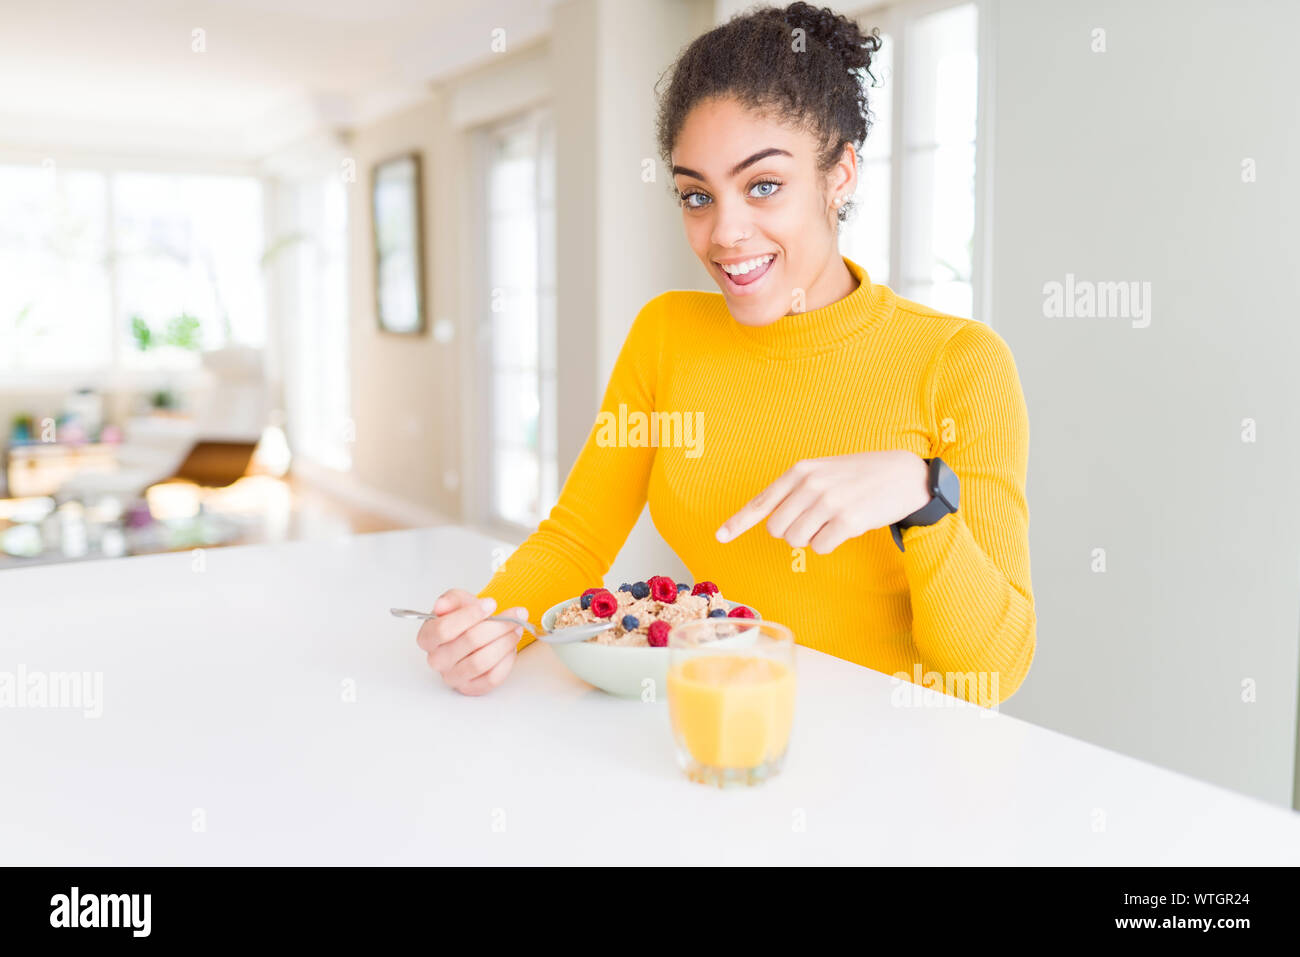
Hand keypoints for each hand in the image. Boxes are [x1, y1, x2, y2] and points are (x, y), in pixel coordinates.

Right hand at [416, 589, 523, 694]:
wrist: (472, 634)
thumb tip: (442, 605)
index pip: (444, 629)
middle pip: (469, 642)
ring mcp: (453, 677)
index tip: (492, 603)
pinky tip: (511, 647)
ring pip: (482, 661)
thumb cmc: (463, 620)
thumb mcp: (457, 602)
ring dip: (505, 642)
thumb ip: (450, 599)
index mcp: (427, 638)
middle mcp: (436, 660)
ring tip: (516, 629)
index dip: (471, 615)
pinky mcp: (471, 688)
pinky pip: (492, 678)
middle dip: (498, 626)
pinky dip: (507, 660)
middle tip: (515, 616)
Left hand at [715, 451, 932, 554]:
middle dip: (792, 532)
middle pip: (777, 530)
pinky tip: (846, 527)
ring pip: (797, 541)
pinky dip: (830, 544)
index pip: (762, 502)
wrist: (904, 474)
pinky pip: (820, 547)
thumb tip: (771, 521)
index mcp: (801, 471)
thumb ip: (796, 491)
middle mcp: (811, 485)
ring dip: (813, 538)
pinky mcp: (847, 521)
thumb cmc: (861, 476)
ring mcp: (829, 503)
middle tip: (816, 521)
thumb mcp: (824, 472)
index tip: (720, 536)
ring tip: (833, 521)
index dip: (738, 522)